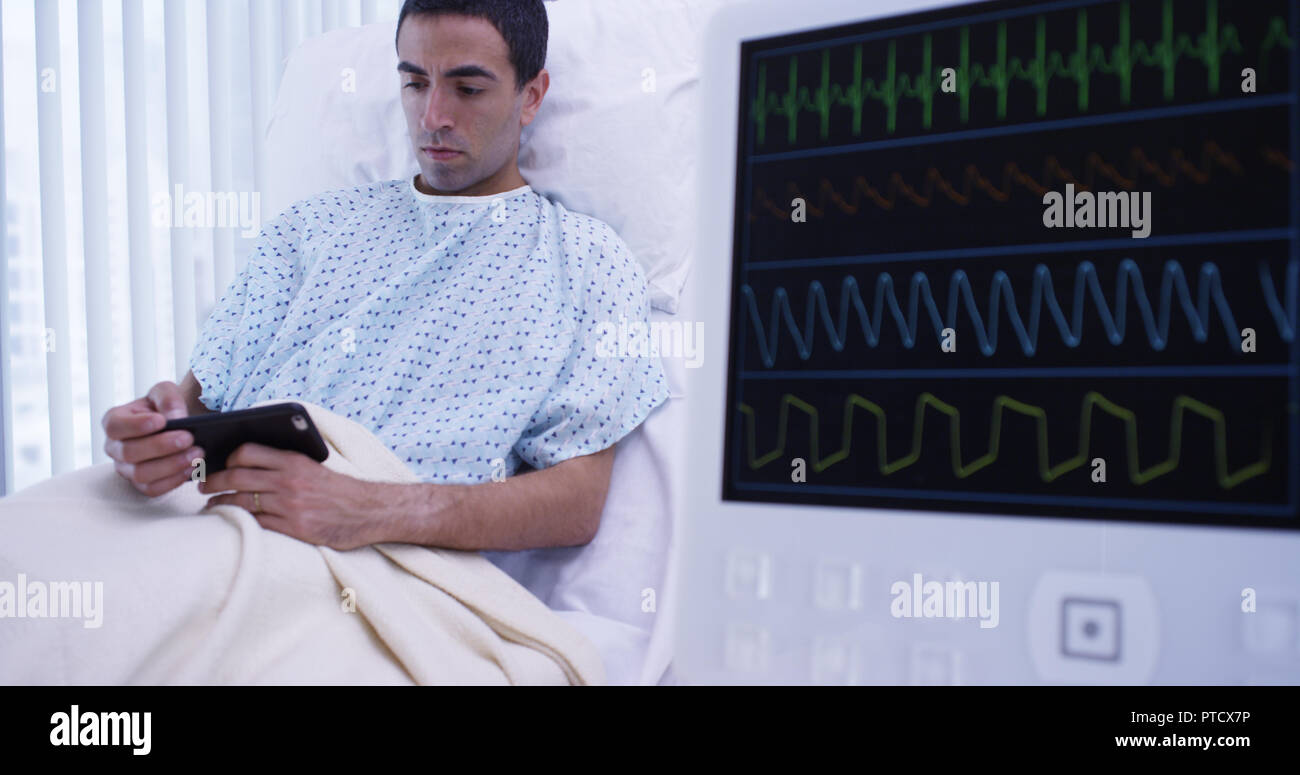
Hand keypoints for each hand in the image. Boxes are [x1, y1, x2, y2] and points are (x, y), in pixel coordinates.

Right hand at [103, 381, 203, 496]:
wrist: (177, 425)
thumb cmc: (165, 407)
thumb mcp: (165, 392)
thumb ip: (167, 398)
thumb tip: (175, 418)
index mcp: (114, 421)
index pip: (115, 426)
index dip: (136, 425)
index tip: (161, 421)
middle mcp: (115, 447)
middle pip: (130, 452)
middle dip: (161, 446)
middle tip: (188, 438)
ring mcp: (126, 469)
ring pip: (141, 474)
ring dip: (171, 465)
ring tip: (196, 454)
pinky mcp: (141, 484)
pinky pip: (152, 489)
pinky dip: (173, 481)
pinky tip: (192, 468)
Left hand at [198, 443, 381, 549]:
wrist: (370, 511)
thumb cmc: (340, 489)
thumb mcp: (315, 465)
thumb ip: (286, 462)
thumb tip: (248, 462)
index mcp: (295, 460)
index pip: (247, 453)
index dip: (228, 458)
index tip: (219, 464)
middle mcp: (290, 481)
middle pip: (237, 477)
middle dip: (212, 481)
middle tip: (201, 485)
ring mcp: (291, 506)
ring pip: (242, 502)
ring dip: (219, 503)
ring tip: (210, 504)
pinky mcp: (294, 528)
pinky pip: (257, 523)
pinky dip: (239, 521)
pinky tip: (231, 520)